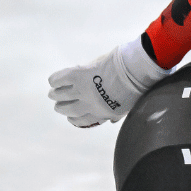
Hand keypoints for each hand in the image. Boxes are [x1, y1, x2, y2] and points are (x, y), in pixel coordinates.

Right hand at [46, 36, 168, 127]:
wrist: (136, 69)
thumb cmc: (135, 85)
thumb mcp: (127, 105)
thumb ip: (116, 113)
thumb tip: (111, 121)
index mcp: (103, 113)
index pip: (82, 121)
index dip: (74, 119)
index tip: (70, 116)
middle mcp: (90, 104)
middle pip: (68, 109)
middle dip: (61, 107)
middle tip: (58, 103)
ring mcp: (82, 90)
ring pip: (60, 96)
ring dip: (56, 95)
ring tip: (54, 93)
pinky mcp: (77, 75)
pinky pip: (59, 80)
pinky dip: (54, 81)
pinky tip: (54, 81)